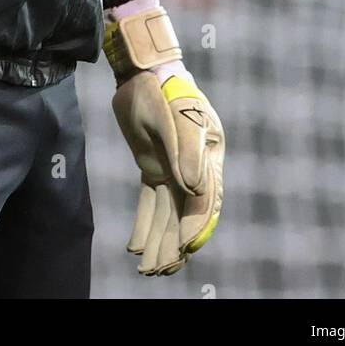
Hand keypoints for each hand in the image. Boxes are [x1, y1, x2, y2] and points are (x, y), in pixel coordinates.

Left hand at [112, 69, 224, 274]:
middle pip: (186, 213)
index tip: (184, 247)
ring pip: (168, 213)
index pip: (204, 199)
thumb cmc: (166, 91)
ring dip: (159, 242)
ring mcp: (173, 170)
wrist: (144, 74)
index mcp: (208, 157)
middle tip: (163, 271)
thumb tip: (192, 187)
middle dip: (175, 244)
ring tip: (148, 271)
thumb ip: (185, 151)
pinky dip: (144, 225)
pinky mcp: (153, 168)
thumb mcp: (177, 117)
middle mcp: (194, 168)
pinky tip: (136, 247)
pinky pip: (150, 203)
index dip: (195, 224)